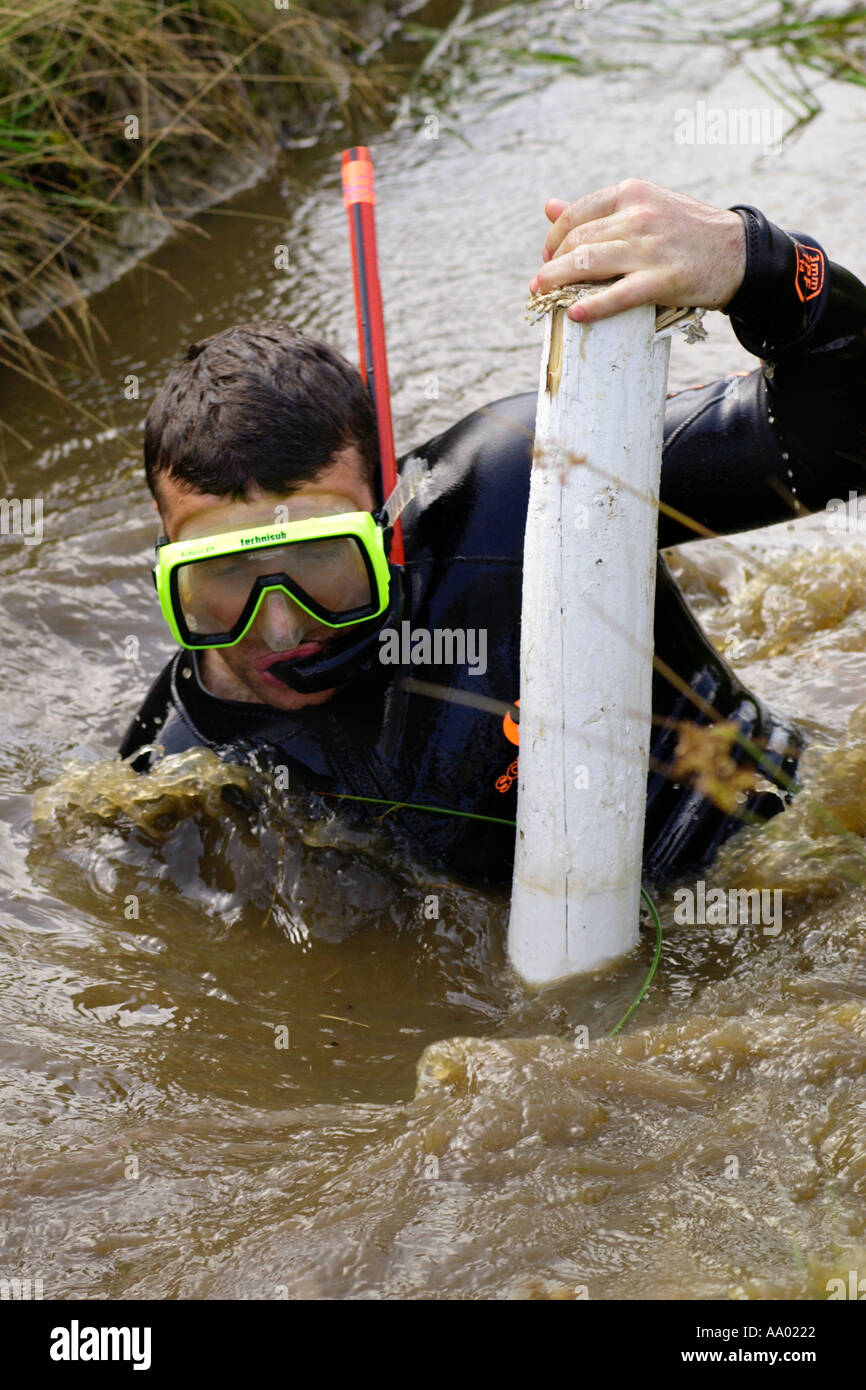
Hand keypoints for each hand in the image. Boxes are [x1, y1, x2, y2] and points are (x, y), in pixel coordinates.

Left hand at [529, 179, 746, 322]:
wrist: (741, 252)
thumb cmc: (688, 231)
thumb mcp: (646, 205)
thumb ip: (599, 210)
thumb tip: (549, 207)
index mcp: (632, 194)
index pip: (576, 214)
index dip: (554, 238)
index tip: (547, 256)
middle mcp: (638, 216)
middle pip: (578, 241)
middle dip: (551, 264)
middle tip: (541, 284)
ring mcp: (649, 249)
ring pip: (588, 264)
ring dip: (558, 282)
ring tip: (545, 296)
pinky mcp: (662, 281)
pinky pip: (617, 295)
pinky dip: (592, 306)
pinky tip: (575, 313)